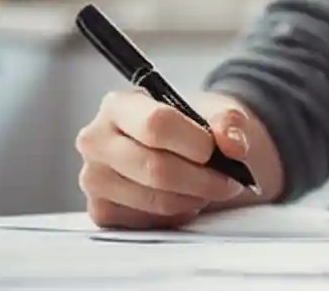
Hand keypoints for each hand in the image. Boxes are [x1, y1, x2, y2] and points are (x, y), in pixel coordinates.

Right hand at [75, 90, 257, 228]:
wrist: (184, 150)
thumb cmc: (194, 128)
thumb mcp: (218, 112)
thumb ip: (229, 122)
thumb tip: (233, 144)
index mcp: (118, 105)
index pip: (155, 124)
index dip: (194, 142)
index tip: (214, 150)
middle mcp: (96, 140)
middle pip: (155, 168)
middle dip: (202, 179)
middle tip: (228, 181)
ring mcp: (94, 178)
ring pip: (155, 199)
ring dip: (193, 198)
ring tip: (208, 187)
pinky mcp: (102, 211)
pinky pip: (148, 222)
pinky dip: (177, 215)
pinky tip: (184, 199)